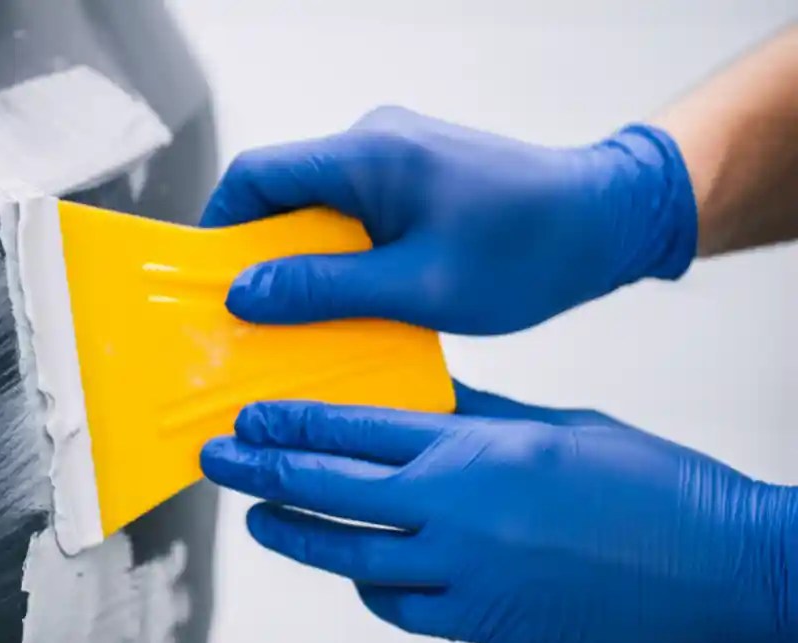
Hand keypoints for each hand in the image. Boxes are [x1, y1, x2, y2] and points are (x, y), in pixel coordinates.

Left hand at [200, 384, 797, 642]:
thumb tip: (418, 400)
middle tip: (216, 457)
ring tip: (256, 518)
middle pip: (329, 487)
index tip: (247, 415)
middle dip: (262, 470)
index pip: (353, 427)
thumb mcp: (556, 425)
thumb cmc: (647, 484)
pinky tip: (352, 572)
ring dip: (292, 534)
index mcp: (475, 447)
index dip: (290, 421)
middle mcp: (456, 509)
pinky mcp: (482, 621)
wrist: (717, 566)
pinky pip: (399, 607)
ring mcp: (465, 572)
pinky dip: (367, 587)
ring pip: (349, 553)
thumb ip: (477, 415)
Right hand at [201, 107, 697, 333]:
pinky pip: (352, 217)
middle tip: (248, 319)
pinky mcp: (413, 180)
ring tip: (297, 322)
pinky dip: (337, 259)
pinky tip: (346, 306)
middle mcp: (373, 143)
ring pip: (316, 210)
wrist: (611, 219)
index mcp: (369, 154)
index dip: (219, 228)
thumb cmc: (530, 252)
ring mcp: (394, 158)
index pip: (257, 175)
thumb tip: (244, 295)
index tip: (207, 284)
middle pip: (281, 194)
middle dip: (258, 257)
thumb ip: (325, 290)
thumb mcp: (419, 287)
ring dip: (301, 263)